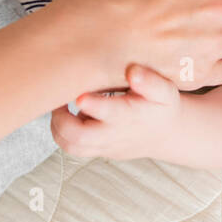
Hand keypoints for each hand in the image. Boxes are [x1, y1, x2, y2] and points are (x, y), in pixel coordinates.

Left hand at [51, 64, 180, 160]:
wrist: (164, 135)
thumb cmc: (161, 107)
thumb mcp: (164, 91)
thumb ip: (150, 82)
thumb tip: (133, 72)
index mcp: (129, 116)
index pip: (109, 113)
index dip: (93, 105)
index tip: (79, 96)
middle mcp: (113, 134)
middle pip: (80, 137)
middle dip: (61, 120)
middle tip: (58, 98)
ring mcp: (103, 145)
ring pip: (72, 146)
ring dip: (57, 128)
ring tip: (58, 106)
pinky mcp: (96, 150)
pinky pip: (73, 148)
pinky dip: (62, 132)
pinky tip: (66, 114)